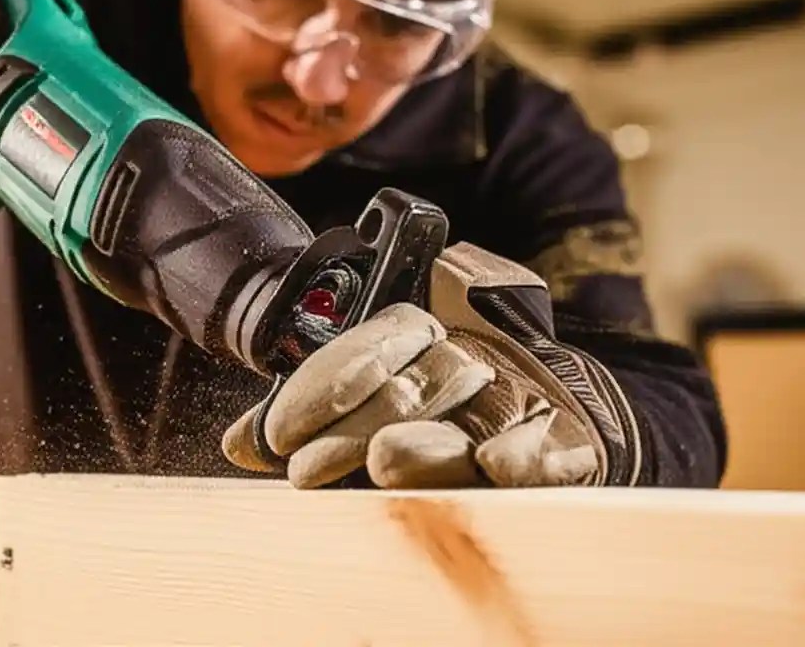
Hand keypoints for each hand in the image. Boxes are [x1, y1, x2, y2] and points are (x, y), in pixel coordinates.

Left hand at [222, 243, 639, 488]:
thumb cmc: (441, 413)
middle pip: (408, 388)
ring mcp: (518, 398)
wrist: (555, 415)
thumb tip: (237, 443)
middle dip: (353, 428)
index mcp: (421, 335)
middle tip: (306, 468)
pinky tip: (496, 465)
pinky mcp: (567, 438)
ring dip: (427, 444)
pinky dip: (528, 453)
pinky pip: (550, 443)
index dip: (321, 385)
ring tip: (386, 462)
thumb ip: (305, 422)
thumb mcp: (365, 409)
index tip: (279, 434)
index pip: (369, 344)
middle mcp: (468, 359)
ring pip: (467, 417)